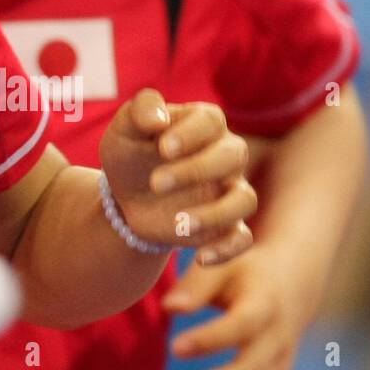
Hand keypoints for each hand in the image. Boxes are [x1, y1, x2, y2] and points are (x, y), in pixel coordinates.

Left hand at [100, 89, 256, 264]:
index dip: (190, 134)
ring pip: (244, 199)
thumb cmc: (130, 152)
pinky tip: (200, 257)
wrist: (126, 195)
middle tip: (155, 183)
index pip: (210, 120)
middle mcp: (224, 153)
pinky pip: (242, 238)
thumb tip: (160, 118)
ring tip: (178, 223)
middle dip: (195, 170)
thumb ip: (140, 112)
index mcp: (201, 122)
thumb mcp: (124, 129)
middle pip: (233, 155)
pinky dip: (227, 249)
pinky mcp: (226, 224)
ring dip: (214, 213)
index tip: (163, 148)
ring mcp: (229, 190)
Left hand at [161, 246, 301, 369]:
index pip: (240, 326)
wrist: (292, 278)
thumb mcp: (223, 264)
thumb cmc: (244, 268)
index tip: (175, 347)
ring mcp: (280, 361)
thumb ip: (195, 285)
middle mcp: (277, 339)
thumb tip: (168, 308)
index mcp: (264, 305)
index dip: (210, 339)